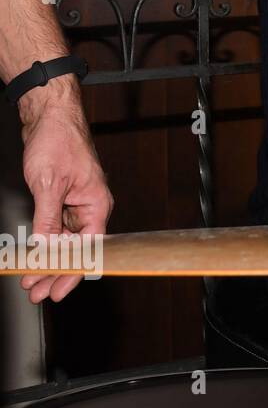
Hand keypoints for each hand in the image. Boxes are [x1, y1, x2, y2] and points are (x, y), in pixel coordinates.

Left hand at [17, 78, 112, 303]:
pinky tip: (32, 256)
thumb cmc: (59, 140)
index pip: (88, 247)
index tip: (57, 290)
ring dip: (48, 261)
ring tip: (31, 280)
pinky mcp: (62, 199)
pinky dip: (43, 244)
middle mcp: (90, 207)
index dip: (72, 271)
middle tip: (36, 292)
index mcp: (96, 204)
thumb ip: (47, 219)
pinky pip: (55, 228)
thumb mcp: (49, 183)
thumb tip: (43, 247)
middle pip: (77, 249)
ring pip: (64, 241)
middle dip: (56, 272)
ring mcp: (76, 203)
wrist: (49, 115)